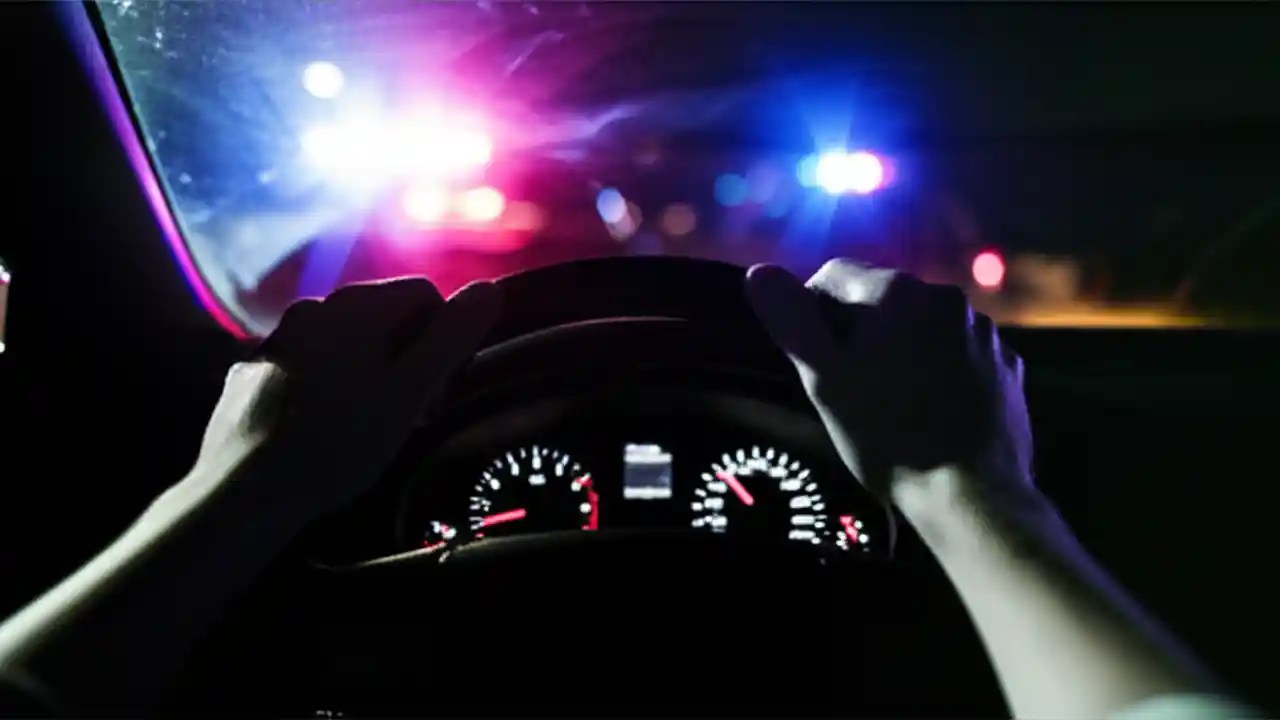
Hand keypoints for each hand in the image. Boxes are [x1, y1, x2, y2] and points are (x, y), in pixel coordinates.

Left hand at [191, 278, 500, 518]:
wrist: (243, 492)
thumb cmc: (339, 442)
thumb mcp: (409, 392)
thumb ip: (451, 338)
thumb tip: (489, 290)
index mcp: (355, 306)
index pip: (425, 295)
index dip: (446, 339)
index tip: (440, 389)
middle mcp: (312, 308)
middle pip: (383, 319)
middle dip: (406, 358)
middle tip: (409, 415)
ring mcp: (276, 340)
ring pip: (343, 345)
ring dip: (367, 374)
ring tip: (367, 428)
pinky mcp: (252, 373)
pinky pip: (307, 368)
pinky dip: (325, 389)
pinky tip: (323, 432)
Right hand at [745, 259, 1032, 511]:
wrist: (971, 494)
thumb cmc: (886, 435)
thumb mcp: (824, 380)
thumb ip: (791, 319)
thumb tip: (758, 272)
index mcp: (897, 292)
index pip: (833, 276)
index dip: (811, 313)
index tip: (813, 361)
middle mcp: (945, 298)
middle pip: (882, 300)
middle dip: (860, 332)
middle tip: (850, 387)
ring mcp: (982, 332)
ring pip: (924, 326)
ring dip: (904, 349)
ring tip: (894, 402)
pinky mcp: (1006, 366)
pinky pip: (959, 353)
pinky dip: (942, 370)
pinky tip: (932, 410)